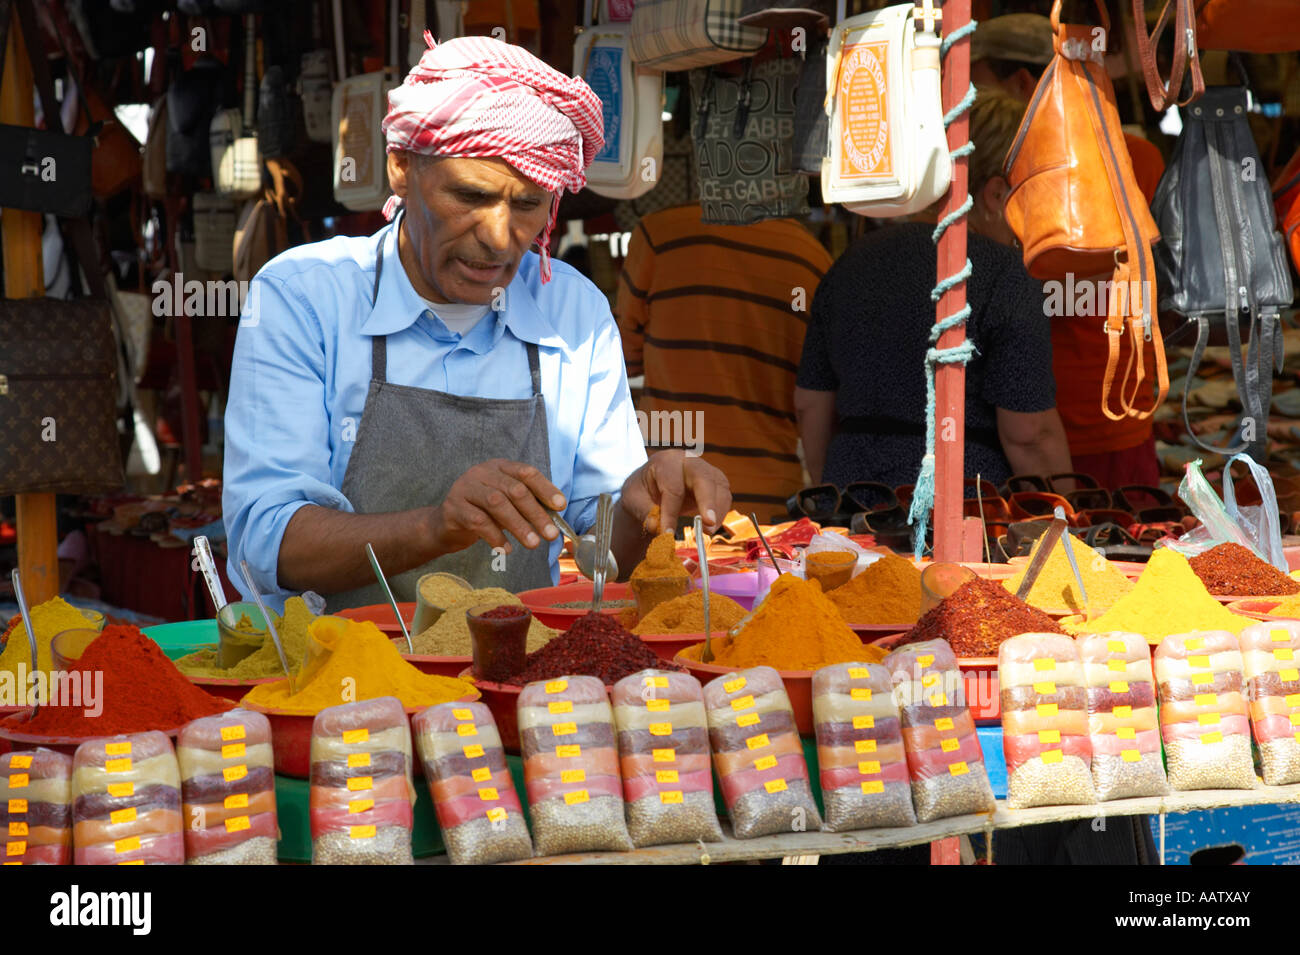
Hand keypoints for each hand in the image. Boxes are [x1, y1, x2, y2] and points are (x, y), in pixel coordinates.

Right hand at [431, 459, 563, 554]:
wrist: (445, 525)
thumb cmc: (483, 513)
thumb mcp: (506, 505)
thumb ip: (526, 505)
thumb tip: (555, 518)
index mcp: (499, 467)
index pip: (526, 472)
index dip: (545, 488)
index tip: (560, 506)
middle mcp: (481, 473)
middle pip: (514, 489)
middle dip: (535, 513)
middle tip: (550, 534)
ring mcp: (465, 488)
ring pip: (497, 503)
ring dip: (519, 526)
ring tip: (533, 544)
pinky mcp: (453, 508)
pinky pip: (478, 521)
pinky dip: (496, 536)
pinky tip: (507, 549)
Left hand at [620, 450, 731, 536]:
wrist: (652, 485)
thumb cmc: (643, 490)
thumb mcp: (634, 500)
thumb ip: (645, 513)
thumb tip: (657, 528)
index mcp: (665, 461)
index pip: (672, 488)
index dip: (671, 513)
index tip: (667, 534)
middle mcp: (688, 460)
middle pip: (703, 478)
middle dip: (707, 503)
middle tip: (708, 526)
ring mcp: (705, 469)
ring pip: (719, 486)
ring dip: (718, 511)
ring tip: (707, 532)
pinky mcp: (715, 481)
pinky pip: (724, 495)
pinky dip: (721, 512)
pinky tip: (710, 527)